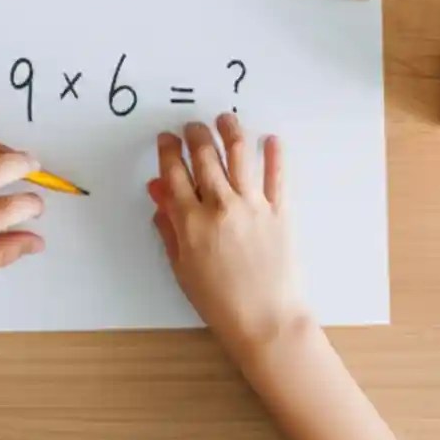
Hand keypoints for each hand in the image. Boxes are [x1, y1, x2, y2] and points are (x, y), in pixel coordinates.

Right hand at [148, 114, 307, 350]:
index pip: (174, 172)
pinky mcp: (280, 211)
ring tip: (225, 119)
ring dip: (230, 130)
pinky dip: (274, 153)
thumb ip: (169, 226)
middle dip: (195, 133)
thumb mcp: (182, 266)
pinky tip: (270, 139)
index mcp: (191, 222)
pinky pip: (277, 174)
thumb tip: (158, 192)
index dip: (168, 150)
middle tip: (192, 127)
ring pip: (239, 153)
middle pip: (204, 155)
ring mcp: (253, 206)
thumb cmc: (219, 301)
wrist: (265, 320)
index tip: (167, 139)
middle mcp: (220, 206)